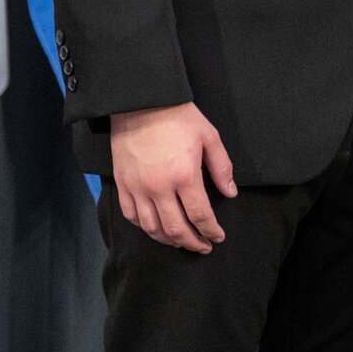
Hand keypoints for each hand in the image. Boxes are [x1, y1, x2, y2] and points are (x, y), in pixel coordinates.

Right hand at [109, 102, 237, 252]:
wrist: (141, 104)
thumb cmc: (179, 118)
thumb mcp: (210, 137)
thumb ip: (221, 168)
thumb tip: (230, 193)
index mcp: (184, 176)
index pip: (200, 215)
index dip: (210, 231)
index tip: (218, 237)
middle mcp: (158, 188)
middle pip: (175, 228)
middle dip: (191, 242)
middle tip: (203, 247)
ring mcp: (137, 188)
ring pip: (152, 228)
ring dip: (168, 240)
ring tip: (181, 242)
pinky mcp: (122, 185)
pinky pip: (131, 216)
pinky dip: (145, 228)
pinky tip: (156, 229)